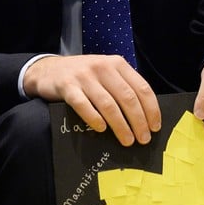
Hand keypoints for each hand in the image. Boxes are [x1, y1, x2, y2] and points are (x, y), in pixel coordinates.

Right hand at [23, 54, 161, 146]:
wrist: (48, 69)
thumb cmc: (83, 76)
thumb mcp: (106, 74)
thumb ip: (123, 87)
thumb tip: (145, 117)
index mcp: (117, 64)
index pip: (141, 88)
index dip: (151, 109)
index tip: (155, 127)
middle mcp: (102, 67)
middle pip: (127, 98)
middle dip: (138, 121)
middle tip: (143, 139)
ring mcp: (84, 76)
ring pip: (108, 104)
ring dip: (120, 125)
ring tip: (127, 140)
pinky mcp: (67, 86)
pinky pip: (83, 105)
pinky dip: (94, 118)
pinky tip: (101, 130)